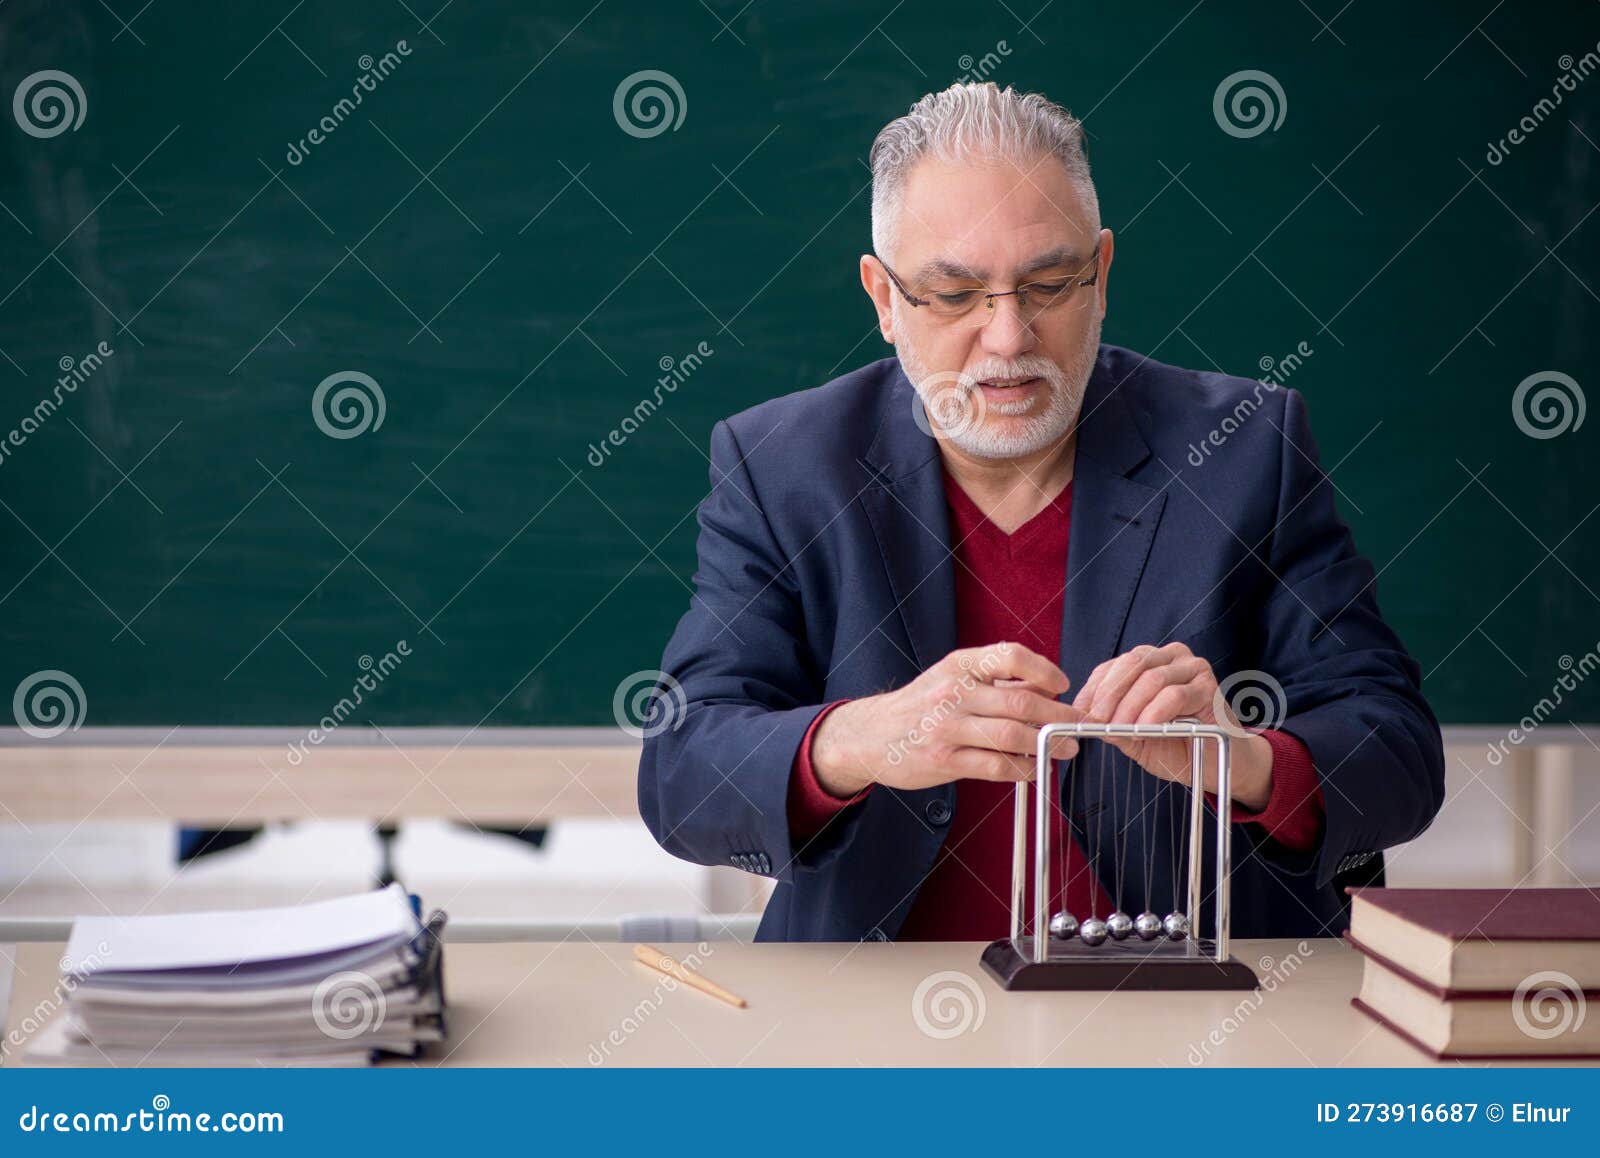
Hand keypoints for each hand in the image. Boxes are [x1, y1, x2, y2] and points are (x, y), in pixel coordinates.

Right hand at [810, 642, 1084, 796]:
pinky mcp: (943, 760)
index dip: (1043, 669)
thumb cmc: (920, 707)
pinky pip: (995, 766)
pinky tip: (1033, 768)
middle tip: (1079, 724)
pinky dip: (1022, 768)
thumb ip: (994, 681)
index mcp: (959, 665)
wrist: (869, 736)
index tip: (1062, 684)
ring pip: (1011, 736)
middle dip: (1059, 716)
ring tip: (1066, 750)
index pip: (1010, 655)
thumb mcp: (950, 679)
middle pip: (1020, 701)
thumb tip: (1046, 689)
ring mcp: (946, 727)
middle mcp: (953, 692)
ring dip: (1048, 745)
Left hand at [1071, 642, 1272, 809]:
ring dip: (1131, 706)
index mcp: (1148, 662)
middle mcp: (1170, 657)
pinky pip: (1175, 694)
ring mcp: (1192, 668)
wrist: (1214, 765)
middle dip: (1109, 694)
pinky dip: (1155, 712)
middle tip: (1097, 720)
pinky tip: (1146, 728)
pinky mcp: (1209, 687)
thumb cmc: (1174, 746)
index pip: (1113, 666)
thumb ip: (1113, 725)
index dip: (1093, 687)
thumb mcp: (1134, 736)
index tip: (1079, 711)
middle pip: (1131, 664)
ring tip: (1121, 728)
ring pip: (1152, 678)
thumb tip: (1084, 718)